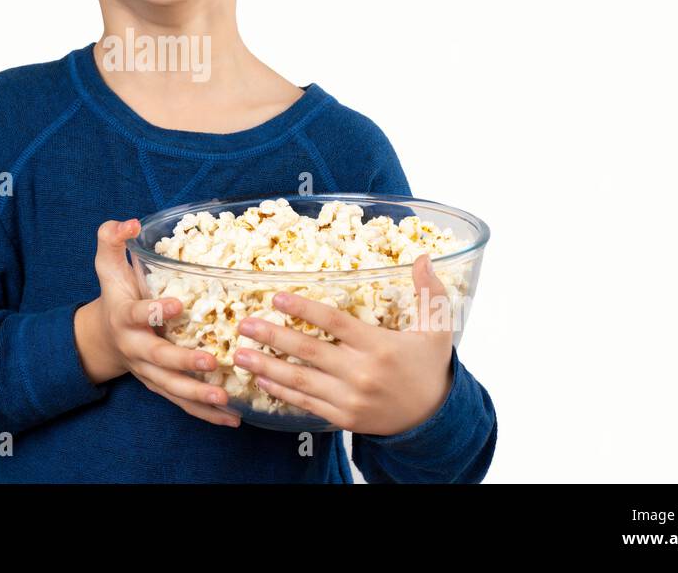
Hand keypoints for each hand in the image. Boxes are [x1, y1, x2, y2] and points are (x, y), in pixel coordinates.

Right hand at [80, 218, 240, 428]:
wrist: (102, 338)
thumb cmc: (115, 294)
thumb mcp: (107, 264)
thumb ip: (113, 238)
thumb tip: (130, 222)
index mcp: (124, 317)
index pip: (138, 314)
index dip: (156, 310)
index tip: (178, 304)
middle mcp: (135, 348)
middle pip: (159, 359)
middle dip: (184, 363)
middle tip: (211, 362)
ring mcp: (148, 372)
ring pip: (172, 388)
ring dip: (198, 396)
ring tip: (224, 399)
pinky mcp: (160, 387)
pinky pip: (183, 404)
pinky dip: (206, 414)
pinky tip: (232, 417)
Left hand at [231, 252, 453, 434]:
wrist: (433, 420)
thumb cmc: (430, 368)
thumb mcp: (438, 329)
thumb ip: (430, 293)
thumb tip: (422, 257)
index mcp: (380, 347)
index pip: (336, 323)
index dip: (305, 310)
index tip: (278, 298)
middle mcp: (361, 373)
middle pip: (310, 351)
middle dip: (273, 337)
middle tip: (244, 325)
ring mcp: (350, 399)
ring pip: (301, 380)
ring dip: (267, 366)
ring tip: (239, 355)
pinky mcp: (343, 418)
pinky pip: (307, 403)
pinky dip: (281, 392)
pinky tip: (261, 379)